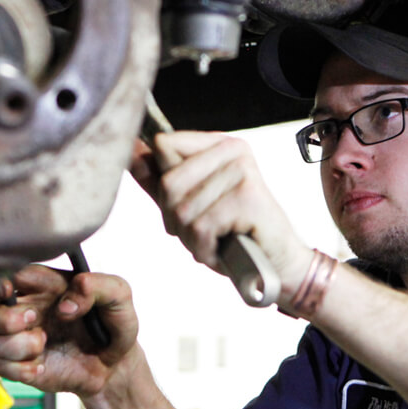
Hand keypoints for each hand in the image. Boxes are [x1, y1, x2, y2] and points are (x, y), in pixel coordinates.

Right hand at [0, 264, 138, 396]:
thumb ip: (99, 286)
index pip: (8, 276)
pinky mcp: (22, 366)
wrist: (116, 366)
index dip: (3, 282)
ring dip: (18, 346)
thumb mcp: (119, 295)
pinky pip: (2, 368)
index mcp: (43, 285)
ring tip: (44, 343)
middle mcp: (26, 310)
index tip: (11, 289)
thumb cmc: (112, 325)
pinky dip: (21, 370)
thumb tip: (68, 302)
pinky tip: (42, 367)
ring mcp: (21, 340)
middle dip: (4, 318)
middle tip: (33, 319)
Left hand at [130, 131, 312, 291]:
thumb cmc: (233, 235)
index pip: (162, 146)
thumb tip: (131, 152)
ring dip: (193, 239)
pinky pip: (200, 227)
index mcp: (217, 143)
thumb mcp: (190, 205)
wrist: (277, 265)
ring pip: (182, 209)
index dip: (165, 188)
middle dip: (178, 220)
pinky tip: (225, 249)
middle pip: (168, 182)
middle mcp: (232, 149)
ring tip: (218, 240)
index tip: (192, 206)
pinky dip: (206, 250)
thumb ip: (159, 179)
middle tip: (207, 231)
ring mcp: (242, 170)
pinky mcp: (248, 197)